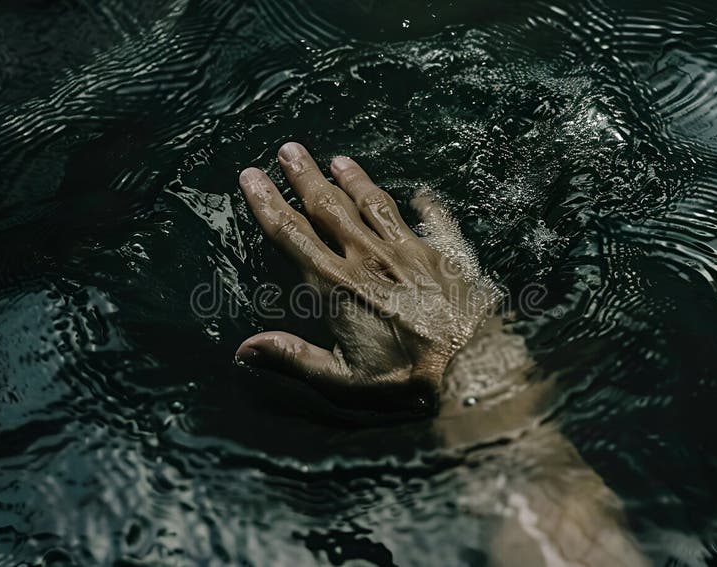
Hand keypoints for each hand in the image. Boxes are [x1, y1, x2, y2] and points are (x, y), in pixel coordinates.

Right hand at [236, 142, 498, 415]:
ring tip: (339, 159)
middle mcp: (367, 258)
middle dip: (306, 177)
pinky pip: (432, 220)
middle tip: (290, 149)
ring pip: (373, 204)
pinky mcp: (443, 254)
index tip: (252, 176)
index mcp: (336, 286)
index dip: (268, 204)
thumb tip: (244, 349)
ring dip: (354, 180)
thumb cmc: (405, 380)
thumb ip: (294, 358)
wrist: (472, 366)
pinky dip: (425, 205)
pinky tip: (421, 194)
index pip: (292, 236)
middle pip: (328, 207)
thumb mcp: (342, 380)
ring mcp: (407, 251)